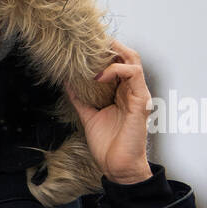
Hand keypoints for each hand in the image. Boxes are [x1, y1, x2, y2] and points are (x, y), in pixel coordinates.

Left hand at [64, 38, 154, 183]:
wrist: (116, 166)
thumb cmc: (108, 145)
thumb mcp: (89, 116)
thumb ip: (80, 99)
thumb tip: (67, 83)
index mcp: (122, 93)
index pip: (118, 62)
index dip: (106, 52)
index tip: (86, 47)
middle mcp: (132, 90)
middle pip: (128, 56)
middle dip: (111, 45)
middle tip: (90, 42)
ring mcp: (138, 94)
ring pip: (133, 60)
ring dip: (113, 54)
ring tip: (93, 57)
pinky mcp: (140, 101)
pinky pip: (133, 75)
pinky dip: (116, 70)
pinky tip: (98, 76)